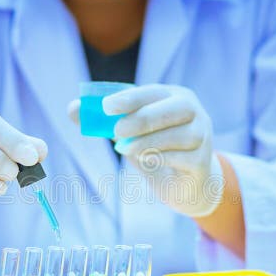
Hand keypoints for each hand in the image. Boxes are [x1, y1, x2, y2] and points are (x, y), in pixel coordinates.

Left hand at [78, 84, 222, 216]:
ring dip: (147, 142)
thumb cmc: (155, 149)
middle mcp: (194, 112)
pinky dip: (161, 159)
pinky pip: (182, 158)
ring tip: (125, 149)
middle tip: (115, 131)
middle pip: (171, 109)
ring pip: (177, 135)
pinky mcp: (203, 161)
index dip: (129, 98)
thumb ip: (103, 120)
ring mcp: (202, 136)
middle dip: (140, 118)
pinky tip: (146, 161)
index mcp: (175, 96)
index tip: (106, 106)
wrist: (186, 183)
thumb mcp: (129, 133)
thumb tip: (72, 108)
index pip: (152, 92)